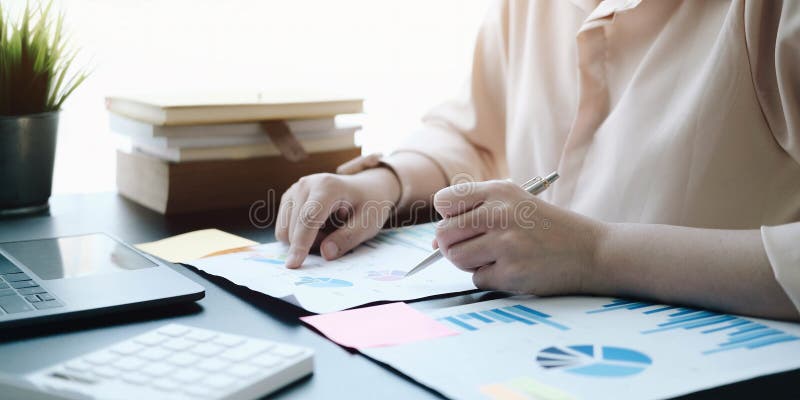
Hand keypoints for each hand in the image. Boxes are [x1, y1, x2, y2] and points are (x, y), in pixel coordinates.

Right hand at [276, 168, 400, 267]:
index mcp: (327, 186)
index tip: (294, 264)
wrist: (364, 189)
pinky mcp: (287, 200)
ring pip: (285, 231)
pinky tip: (318, 225)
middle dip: (313, 243)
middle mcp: (305, 185)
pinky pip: (284, 230)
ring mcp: (293, 191)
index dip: (301, 243)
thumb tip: (326, 253)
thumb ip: (348, 238)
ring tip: (329, 228)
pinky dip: (299, 235)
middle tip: (338, 233)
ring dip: (305, 240)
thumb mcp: (368, 223)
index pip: (308, 219)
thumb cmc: (368, 205)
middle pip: (295, 228)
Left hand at [432, 180, 605, 294]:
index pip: (444, 202)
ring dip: (469, 263)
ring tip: (496, 256)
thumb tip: (434, 241)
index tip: (463, 225)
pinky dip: (490, 278)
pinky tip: (513, 268)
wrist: (592, 251)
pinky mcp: (511, 272)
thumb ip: (475, 213)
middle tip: (477, 247)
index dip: (448, 217)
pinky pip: (477, 279)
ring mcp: (505, 244)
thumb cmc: (548, 228)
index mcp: (498, 191)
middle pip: (444, 233)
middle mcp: (500, 214)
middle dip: (452, 245)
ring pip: (456, 258)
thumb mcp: (515, 203)